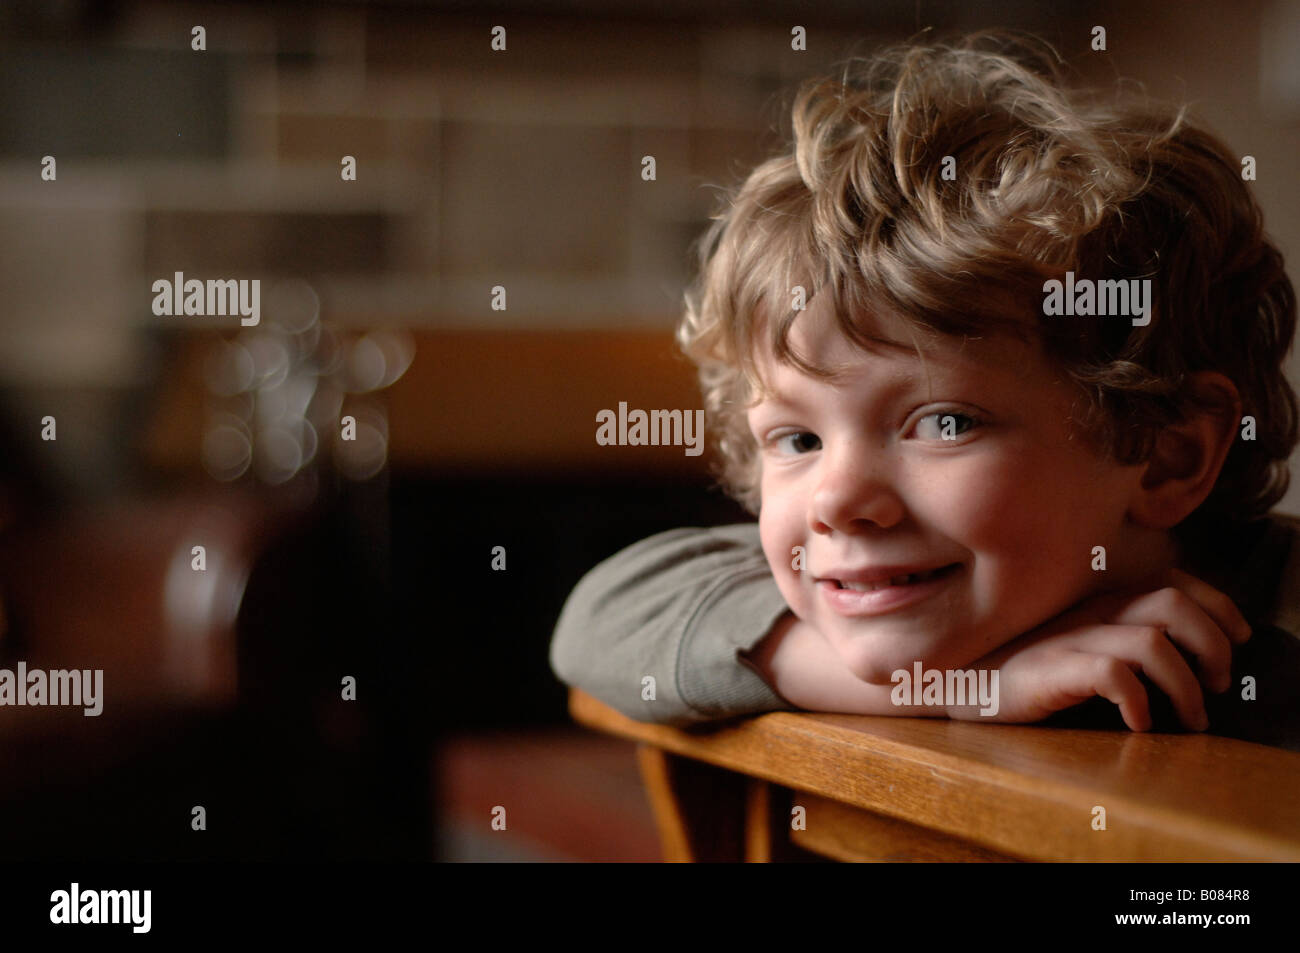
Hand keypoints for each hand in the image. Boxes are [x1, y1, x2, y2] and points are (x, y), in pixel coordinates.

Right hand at [951, 568, 1251, 730]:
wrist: (951, 675)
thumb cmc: (1013, 661)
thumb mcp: (1069, 636)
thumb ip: (1109, 630)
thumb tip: (1171, 651)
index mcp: (1097, 598)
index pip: (1173, 582)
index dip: (1217, 605)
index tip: (1238, 636)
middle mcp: (1090, 611)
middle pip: (1174, 605)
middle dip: (1213, 644)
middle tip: (1217, 683)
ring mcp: (1071, 639)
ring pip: (1154, 643)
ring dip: (1186, 684)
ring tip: (1189, 716)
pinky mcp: (1053, 669)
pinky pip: (1114, 676)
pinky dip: (1139, 701)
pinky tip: (1139, 723)